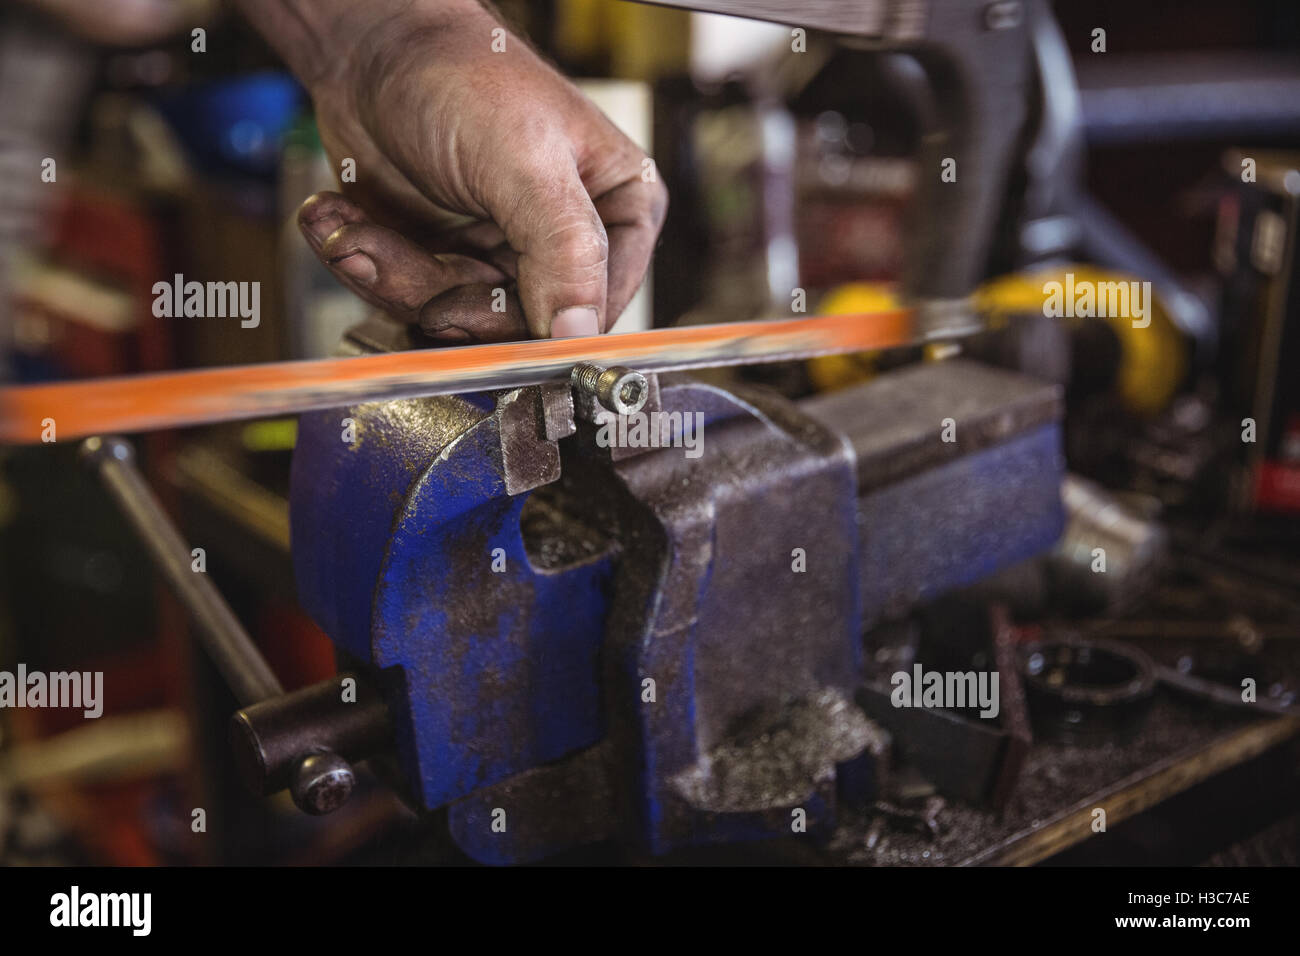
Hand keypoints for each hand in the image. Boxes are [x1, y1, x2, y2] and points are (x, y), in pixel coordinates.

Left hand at [270, 0, 666, 342]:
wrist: (372, 48)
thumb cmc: (463, 75)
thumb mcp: (524, 161)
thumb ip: (563, 250)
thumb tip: (579, 331)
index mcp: (618, 213)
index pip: (592, 309)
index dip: (534, 327)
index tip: (468, 319)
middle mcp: (566, 245)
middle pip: (514, 323)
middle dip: (436, 292)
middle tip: (386, 258)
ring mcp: (501, 257)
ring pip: (451, 315)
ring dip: (387, 273)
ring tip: (350, 228)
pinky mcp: (445, 262)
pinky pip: (408, 298)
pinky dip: (365, 262)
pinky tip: (340, 222)